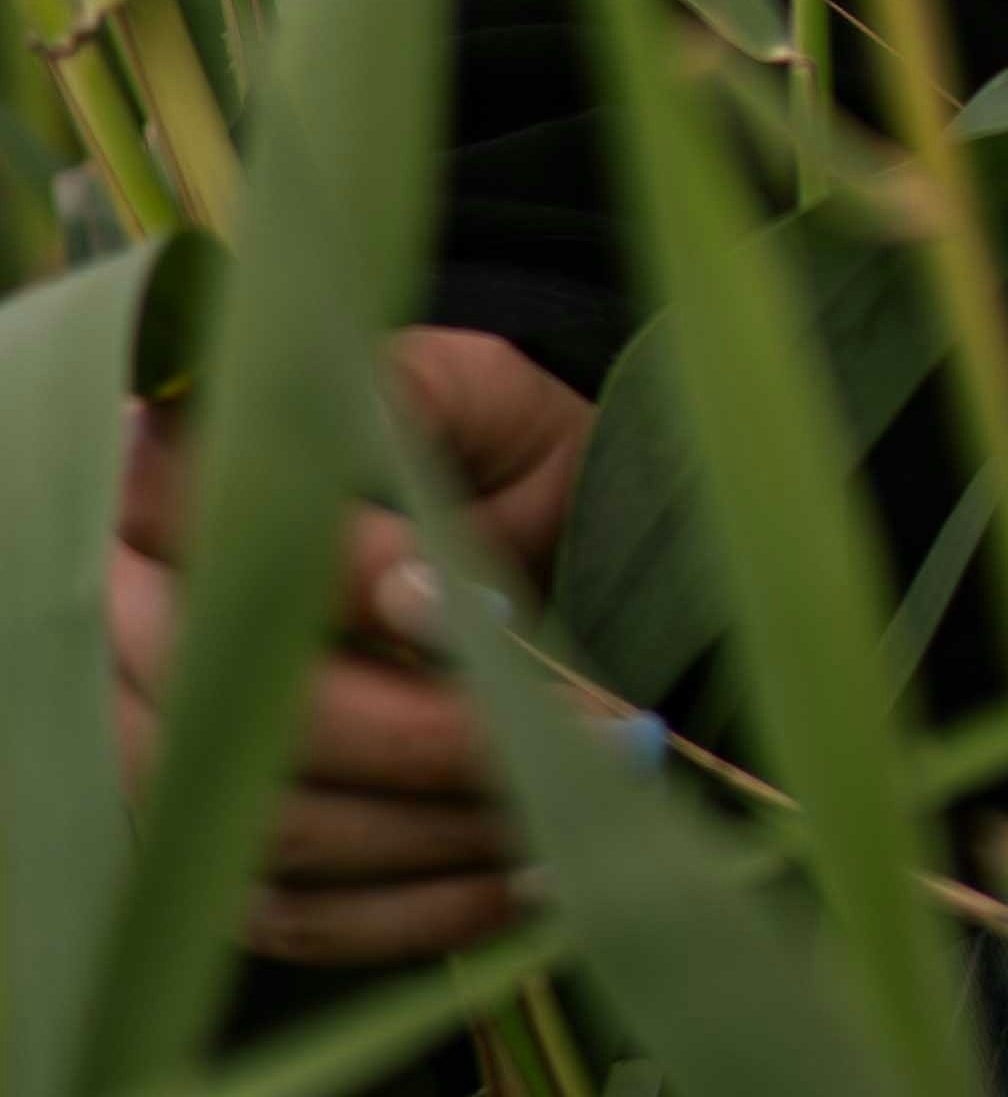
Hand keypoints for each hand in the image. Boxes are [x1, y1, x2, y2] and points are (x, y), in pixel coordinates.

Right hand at [113, 324, 595, 968]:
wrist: (479, 503)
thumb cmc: (472, 441)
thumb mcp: (463, 392)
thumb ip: (425, 428)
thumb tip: (411, 586)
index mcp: (169, 475)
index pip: (227, 541)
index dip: (352, 585)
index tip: (496, 605)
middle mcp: (126, 622)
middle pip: (253, 718)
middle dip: (433, 740)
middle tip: (584, 738)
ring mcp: (148, 750)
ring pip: (277, 828)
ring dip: (440, 834)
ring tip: (575, 811)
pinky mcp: (193, 849)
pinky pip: (292, 914)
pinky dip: (415, 909)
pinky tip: (523, 877)